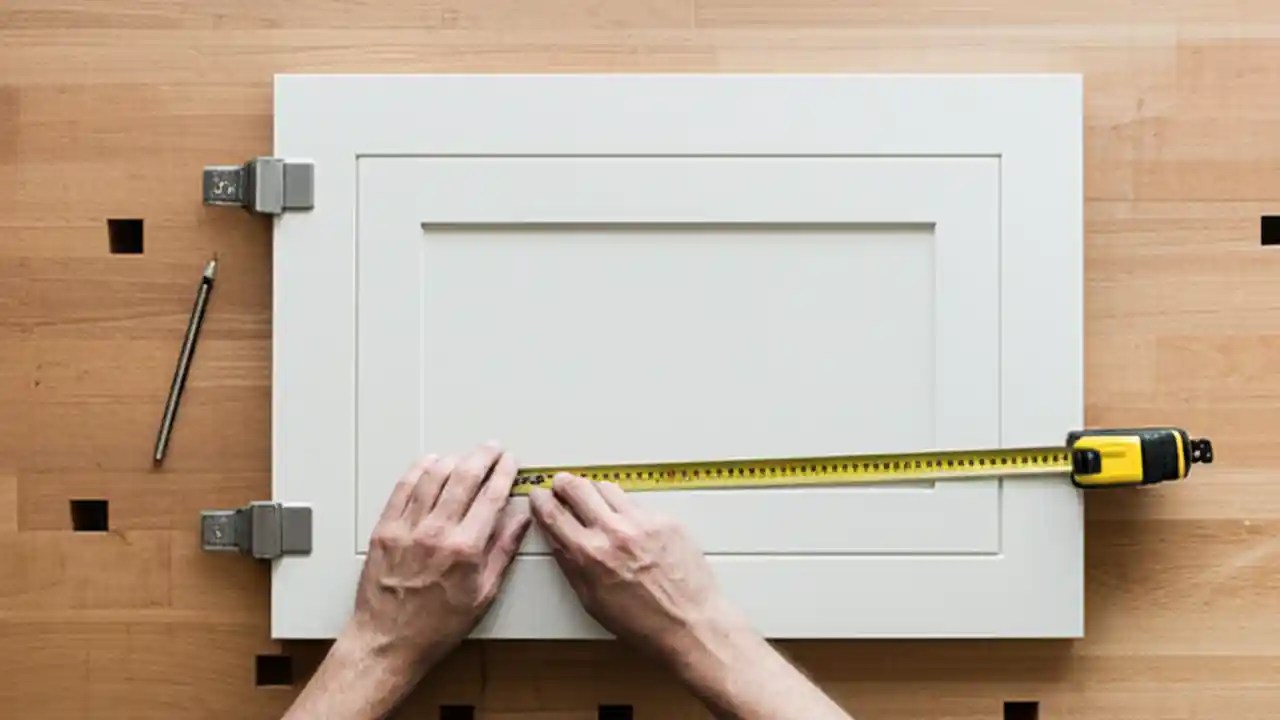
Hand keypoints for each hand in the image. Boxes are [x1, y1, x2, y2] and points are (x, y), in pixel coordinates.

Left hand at [344, 443, 530, 674]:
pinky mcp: (385, 530)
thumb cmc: (436, 626)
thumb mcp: (483, 595)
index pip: (490, 496)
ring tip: (465, 454)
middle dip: (483, 456)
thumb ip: (502, 552)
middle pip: (464, 477)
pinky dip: (418, 470)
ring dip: (453, 459)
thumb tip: (519, 522)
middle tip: (493, 448)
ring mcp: (407, 529)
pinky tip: (429, 463)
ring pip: (432, 476)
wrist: (389, 641)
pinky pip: (402, 488)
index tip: (510, 462)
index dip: (504, 473)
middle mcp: (436, 533)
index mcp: (465, 549)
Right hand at [528, 474, 727, 660]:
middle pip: (578, 488)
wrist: (689, 624)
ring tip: (594, 499)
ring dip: (595, 491)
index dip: (542, 501)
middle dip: (565, 484)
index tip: (539, 496)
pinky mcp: (665, 520)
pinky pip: (638, 503)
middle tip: (563, 485)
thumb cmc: (643, 623)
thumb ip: (571, 566)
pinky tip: (629, 522)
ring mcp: (642, 522)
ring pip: (608, 488)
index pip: (554, 514)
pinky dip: (627, 508)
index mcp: (590, 555)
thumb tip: (557, 541)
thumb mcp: (592, 601)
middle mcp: (614, 532)